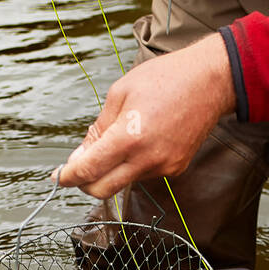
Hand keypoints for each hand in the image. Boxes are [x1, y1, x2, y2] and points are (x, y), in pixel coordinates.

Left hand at [53, 34, 235, 199]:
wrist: (210, 81)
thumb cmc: (165, 79)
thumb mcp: (119, 94)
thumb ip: (97, 130)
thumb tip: (79, 158)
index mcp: (129, 137)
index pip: (88, 171)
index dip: (68, 177)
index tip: (58, 177)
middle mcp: (147, 159)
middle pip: (102, 190)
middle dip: (85, 183)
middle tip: (78, 167)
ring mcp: (163, 167)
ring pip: (123, 182)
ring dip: (111, 170)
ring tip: (122, 137)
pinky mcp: (175, 169)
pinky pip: (143, 174)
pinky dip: (133, 164)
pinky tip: (143, 139)